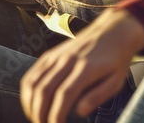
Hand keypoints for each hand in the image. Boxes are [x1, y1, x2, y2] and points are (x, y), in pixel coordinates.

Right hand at [21, 9, 143, 122]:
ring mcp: (57, 56)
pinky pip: (32, 73)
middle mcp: (67, 60)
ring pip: (34, 82)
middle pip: (44, 90)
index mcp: (86, 68)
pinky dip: (27, 91)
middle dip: (39, 114)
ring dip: (30, 104)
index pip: (64, 95)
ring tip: (36, 118)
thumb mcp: (116, 81)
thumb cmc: (116, 59)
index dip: (56, 115)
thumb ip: (97, 96)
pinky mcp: (51, 54)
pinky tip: (31, 102)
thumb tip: (79, 112)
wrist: (113, 30)